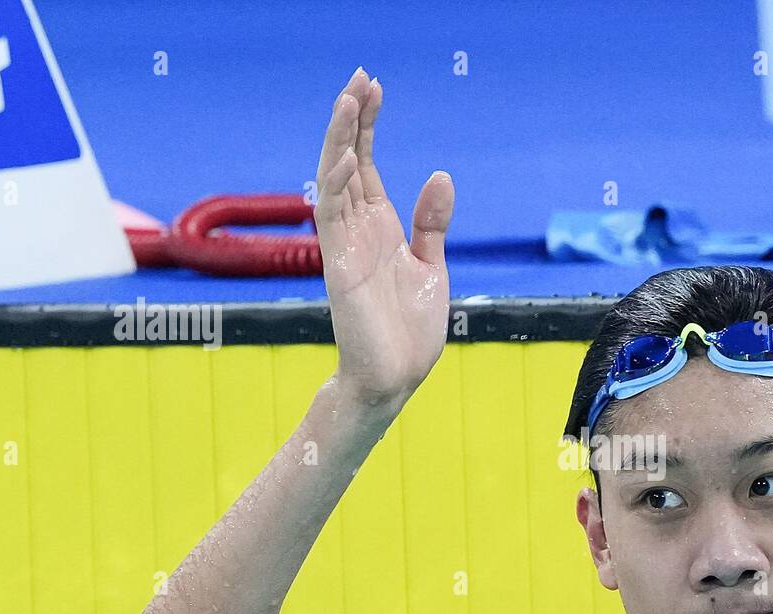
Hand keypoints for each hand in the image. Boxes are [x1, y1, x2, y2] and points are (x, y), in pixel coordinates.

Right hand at [314, 67, 454, 409]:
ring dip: (341, 139)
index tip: (373, 87)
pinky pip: (332, 216)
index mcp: (379, 228)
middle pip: (347, 161)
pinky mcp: (340, 266)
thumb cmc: (408, 331)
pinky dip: (337, 183)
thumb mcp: (429, 267)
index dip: (367, 125)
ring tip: (349, 99)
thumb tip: (440, 176)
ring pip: (334, 180)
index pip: (366, 165)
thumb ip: (431, 224)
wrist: (396, 377)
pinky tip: (348, 153)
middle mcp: (357, 230)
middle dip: (352, 119)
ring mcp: (345, 245)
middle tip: (361, 76)